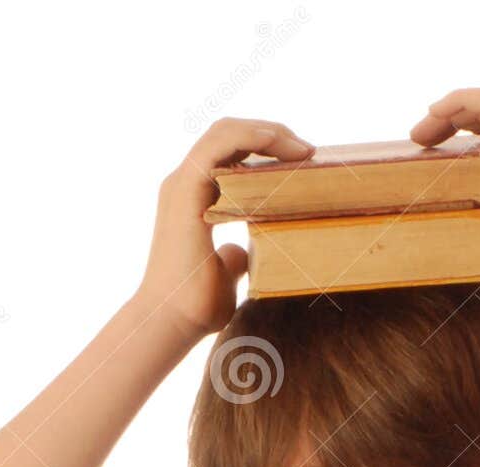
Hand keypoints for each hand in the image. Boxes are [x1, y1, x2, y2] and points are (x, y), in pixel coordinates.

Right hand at [134, 118, 314, 344]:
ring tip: (301, 147)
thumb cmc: (197, 306)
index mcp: (193, 199)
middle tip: (308, 150)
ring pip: (224, 132)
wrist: (172, 321)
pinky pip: (219, 145)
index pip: (228, 154)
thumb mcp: (226, 274)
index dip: (263, 150)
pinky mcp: (185, 189)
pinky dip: (250, 136)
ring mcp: (182, 184)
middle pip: (228, 136)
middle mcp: (184, 185)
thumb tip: (245, 253)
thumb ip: (234, 258)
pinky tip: (277, 141)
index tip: (301, 162)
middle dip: (270, 135)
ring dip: (266, 132)